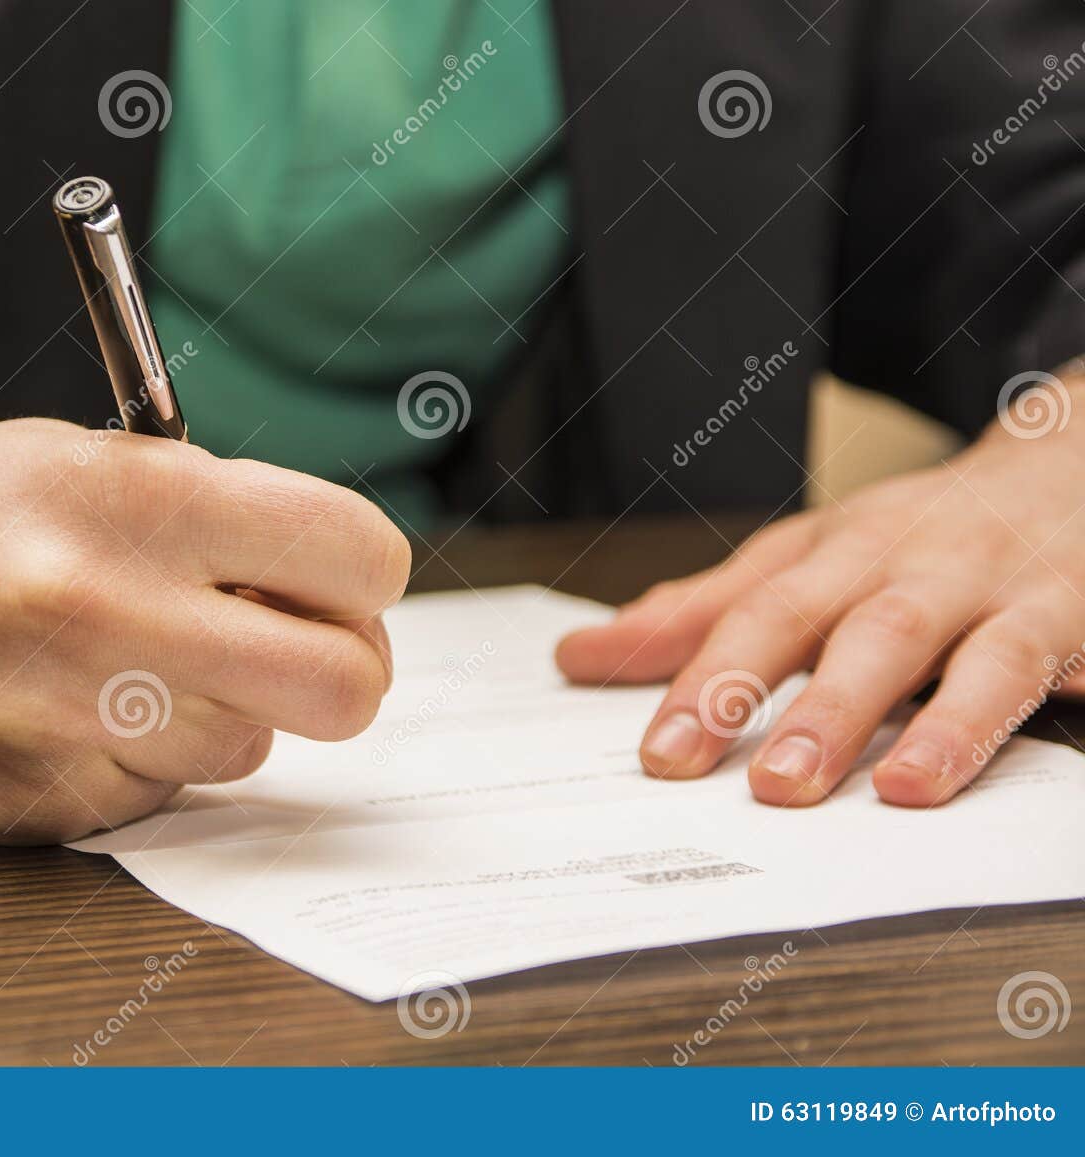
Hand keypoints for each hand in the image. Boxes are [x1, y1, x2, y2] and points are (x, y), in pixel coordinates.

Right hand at [0, 420, 408, 843]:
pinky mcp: (36, 807)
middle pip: (346, 686)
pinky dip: (142, 758)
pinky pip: (161, 796)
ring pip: (252, 747)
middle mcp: (106, 612)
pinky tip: (69, 710)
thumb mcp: (78, 458)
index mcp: (131, 499)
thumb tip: (340, 583)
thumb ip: (216, 512)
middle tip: (300, 648)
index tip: (343, 582)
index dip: (367, 573)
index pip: (354, 554)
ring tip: (138, 663)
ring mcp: (69, 723)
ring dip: (223, 711)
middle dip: (347, 668)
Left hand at [556, 374, 1084, 806]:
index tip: (653, 752)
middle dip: (741, 689)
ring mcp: (970, 585)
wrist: (1073, 467)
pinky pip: (1011, 669)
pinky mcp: (1055, 616)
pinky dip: (969, 724)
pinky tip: (927, 776)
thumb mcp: (808, 559)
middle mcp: (887, 562)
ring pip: (901, 639)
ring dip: (846, 712)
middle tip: (688, 763)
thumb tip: (582, 655)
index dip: (691, 677)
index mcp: (826, 554)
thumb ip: (700, 613)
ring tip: (799, 784)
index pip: (744, 612)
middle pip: (806, 616)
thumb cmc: (926, 532)